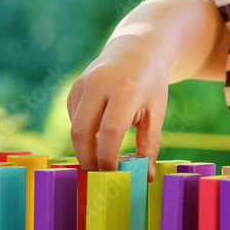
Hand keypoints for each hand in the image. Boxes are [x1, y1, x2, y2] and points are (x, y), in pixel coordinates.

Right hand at [67, 33, 169, 181]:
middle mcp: (99, 84)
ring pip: (76, 128)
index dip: (108, 158)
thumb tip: (147, 178)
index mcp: (125, 89)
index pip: (110, 131)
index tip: (114, 175)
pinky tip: (100, 135)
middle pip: (82, 132)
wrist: (136, 50)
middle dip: (88, 158)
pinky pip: (75, 119)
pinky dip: (85, 133)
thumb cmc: (150, 84)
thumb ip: (150, 144)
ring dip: (86, 148)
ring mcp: (82, 85)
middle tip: (99, 175)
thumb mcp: (156, 111)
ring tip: (103, 157)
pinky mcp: (74, 89)